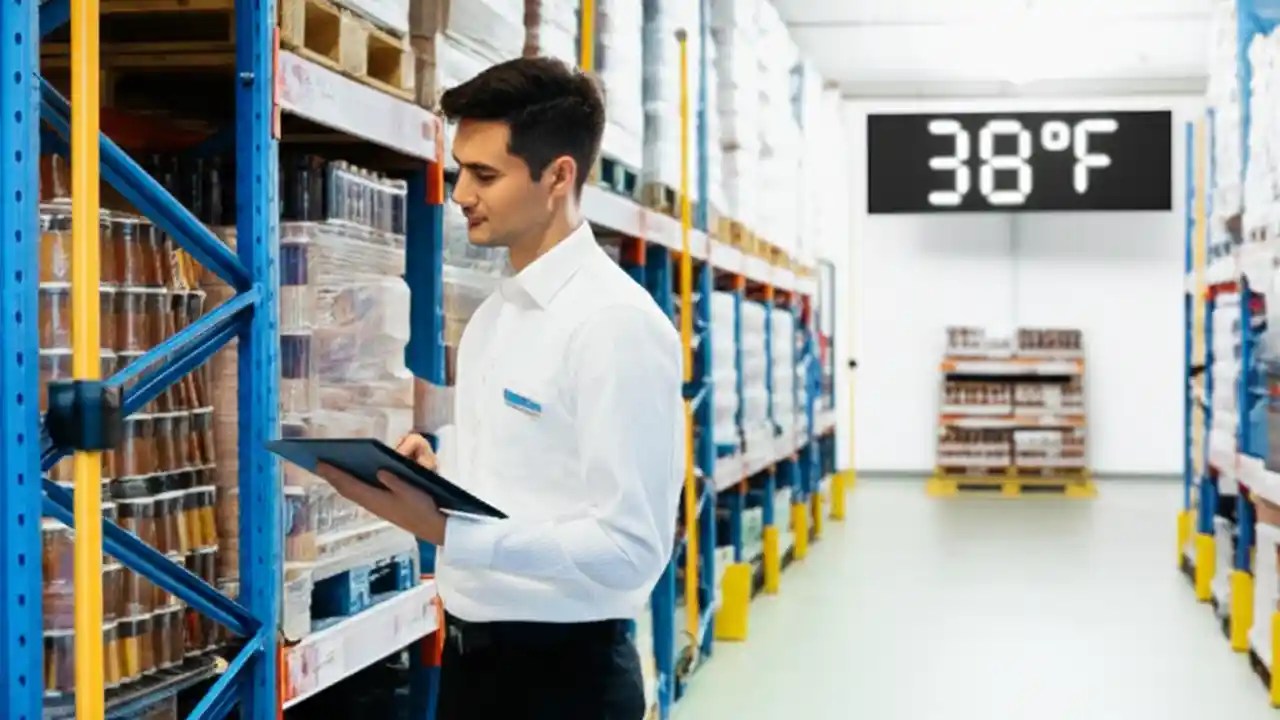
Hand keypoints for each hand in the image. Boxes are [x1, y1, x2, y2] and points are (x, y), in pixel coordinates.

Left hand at [314, 433, 446, 544]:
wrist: (430, 527)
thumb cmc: (421, 507)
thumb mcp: (410, 490)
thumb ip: (394, 480)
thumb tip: (380, 471)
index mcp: (375, 498)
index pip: (349, 484)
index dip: (333, 473)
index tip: (318, 463)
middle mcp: (371, 503)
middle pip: (345, 489)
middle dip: (331, 476)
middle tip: (317, 464)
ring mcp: (375, 507)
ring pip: (351, 493)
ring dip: (339, 482)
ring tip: (328, 471)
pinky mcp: (380, 508)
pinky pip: (359, 495)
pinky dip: (350, 486)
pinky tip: (349, 481)